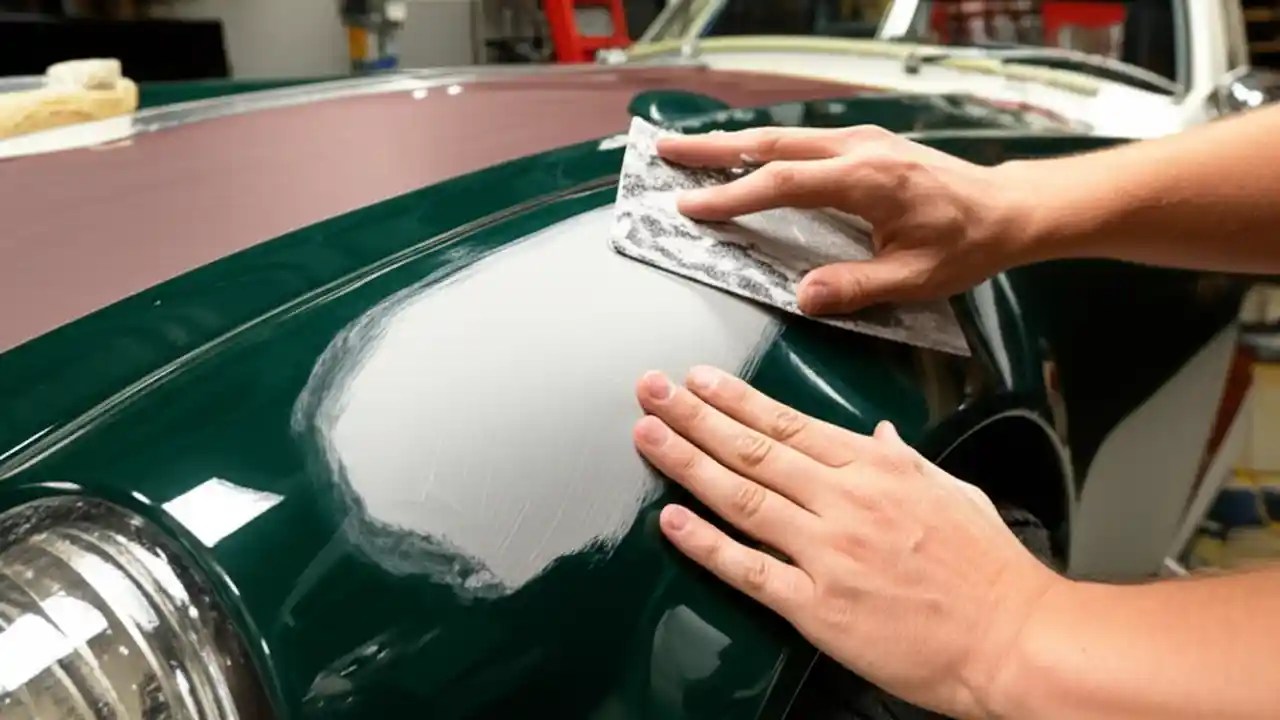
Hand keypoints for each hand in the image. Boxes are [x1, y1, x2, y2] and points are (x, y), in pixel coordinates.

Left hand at [632, 366, 1065, 718]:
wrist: (1014, 639)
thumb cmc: (988, 570)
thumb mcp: (952, 491)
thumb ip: (904, 459)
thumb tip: (879, 434)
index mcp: (877, 469)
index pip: (789, 422)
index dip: (735, 398)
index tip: (699, 378)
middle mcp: (846, 502)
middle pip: (755, 448)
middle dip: (695, 414)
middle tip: (652, 389)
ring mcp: (829, 554)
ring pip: (743, 497)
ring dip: (688, 462)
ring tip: (649, 435)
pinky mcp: (819, 608)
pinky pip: (749, 569)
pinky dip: (706, 544)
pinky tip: (672, 520)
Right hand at [656, 126, 1035, 314]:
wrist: (1006, 209)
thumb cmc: (964, 244)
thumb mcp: (915, 278)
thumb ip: (855, 287)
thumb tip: (801, 298)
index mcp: (868, 179)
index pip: (783, 182)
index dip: (732, 195)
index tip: (689, 206)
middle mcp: (859, 149)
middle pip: (771, 143)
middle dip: (712, 149)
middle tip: (662, 153)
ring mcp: (861, 140)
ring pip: (782, 136)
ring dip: (732, 143)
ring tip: (687, 151)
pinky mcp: (863, 144)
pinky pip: (800, 141)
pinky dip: (762, 147)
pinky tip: (741, 156)